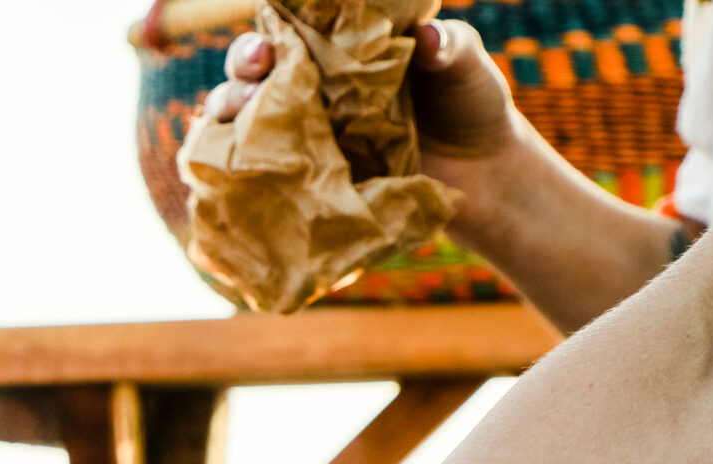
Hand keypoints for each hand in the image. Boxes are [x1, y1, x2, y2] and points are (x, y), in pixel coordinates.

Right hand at [210, 19, 523, 182]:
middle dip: (239, 75)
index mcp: (340, 51)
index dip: (266, 35)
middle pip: (251, 74)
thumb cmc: (471, 107)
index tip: (268, 45)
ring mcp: (306, 138)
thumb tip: (428, 38)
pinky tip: (230, 176)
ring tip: (240, 128)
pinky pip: (260, 175)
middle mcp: (313, 89)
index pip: (287, 32)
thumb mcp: (466, 66)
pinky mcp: (309, 182)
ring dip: (229, 121)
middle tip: (253, 81)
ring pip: (243, 122)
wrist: (483, 176)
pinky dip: (238, 174)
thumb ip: (450, 47)